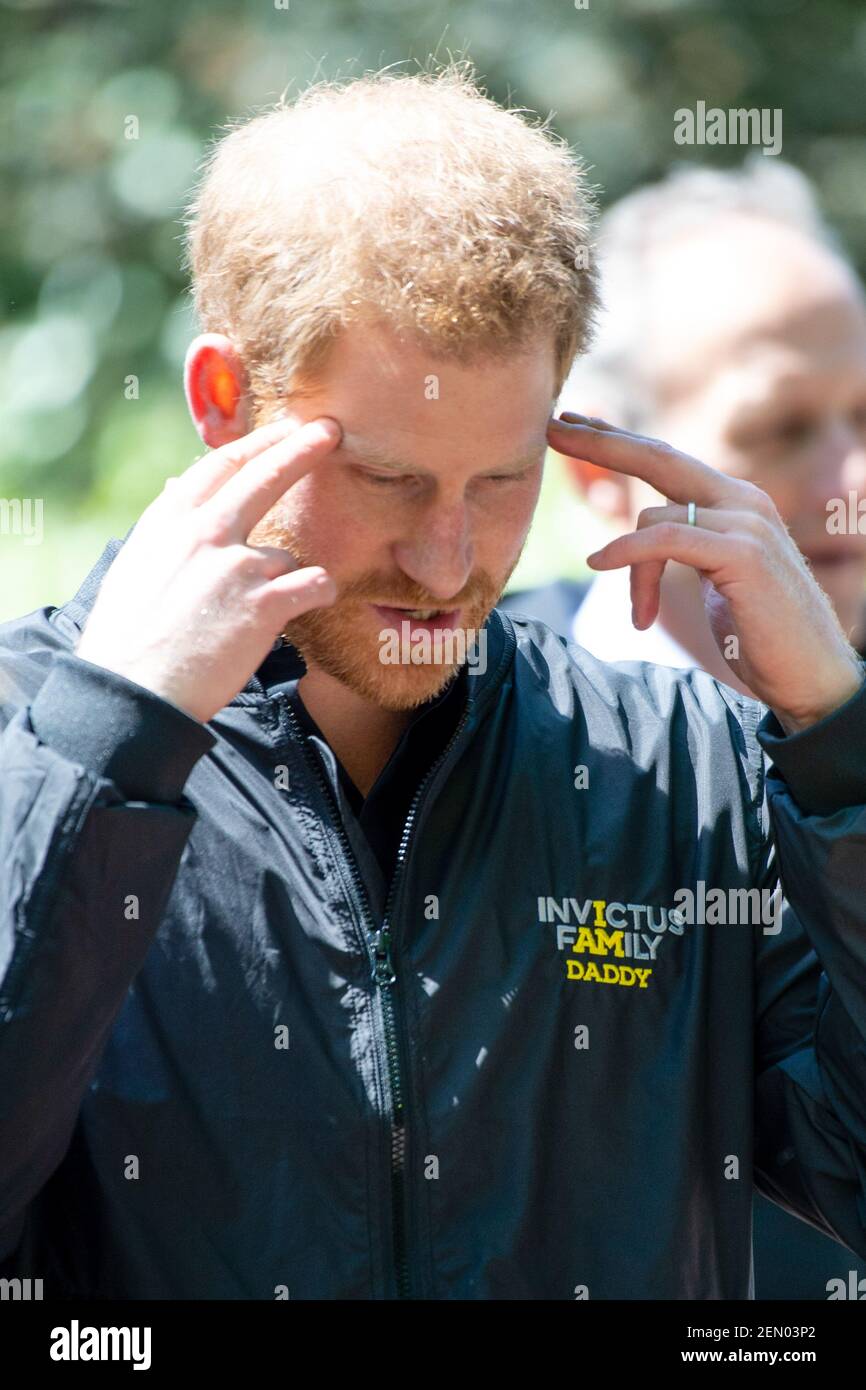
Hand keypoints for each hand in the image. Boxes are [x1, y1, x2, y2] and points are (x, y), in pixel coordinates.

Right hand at [75, 416, 341, 723]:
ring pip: (286, 553)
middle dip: (301, 447)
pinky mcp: (265, 603)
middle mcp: (205, 532)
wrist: (135, 691)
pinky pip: (315, 583)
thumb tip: (174, 486)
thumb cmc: (128, 638)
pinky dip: (319, 593)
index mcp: (169, 522)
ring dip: (282, 579)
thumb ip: (165, 527)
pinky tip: (312, 604)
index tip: (282, 429)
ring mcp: (237, 565)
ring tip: (252, 617)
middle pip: (264, 475)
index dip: (256, 444)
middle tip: (330, 430)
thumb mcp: (134, 568)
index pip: (219, 466)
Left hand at [547, 412, 864, 732]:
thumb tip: (639, 542)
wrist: (810, 676)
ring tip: (641, 616)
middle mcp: (742, 501)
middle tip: (552, 426)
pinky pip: (665, 539)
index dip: (619, 440)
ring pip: (654, 516)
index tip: (573, 423)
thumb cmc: (759, 637)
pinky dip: (628, 552)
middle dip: (601, 442)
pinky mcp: (742, 553)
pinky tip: (600, 563)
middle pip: (658, 457)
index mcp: (734, 504)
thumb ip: (683, 550)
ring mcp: (745, 523)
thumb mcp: (711, 581)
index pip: (667, 460)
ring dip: (630, 568)